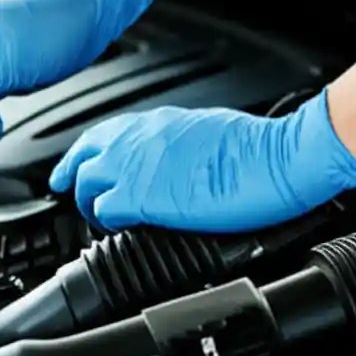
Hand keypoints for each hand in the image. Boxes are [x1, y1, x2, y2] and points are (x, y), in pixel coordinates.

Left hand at [48, 90, 355, 232]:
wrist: (279, 158)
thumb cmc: (259, 148)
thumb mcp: (207, 133)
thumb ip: (179, 147)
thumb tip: (176, 162)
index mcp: (157, 123)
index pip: (102, 135)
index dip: (84, 156)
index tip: (76, 169)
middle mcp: (138, 139)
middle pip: (83, 158)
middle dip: (76, 181)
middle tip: (77, 200)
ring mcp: (136, 166)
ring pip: (85, 186)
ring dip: (91, 207)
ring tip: (103, 224)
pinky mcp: (142, 198)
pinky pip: (104, 213)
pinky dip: (107, 225)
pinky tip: (121, 232)